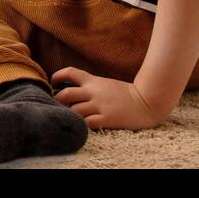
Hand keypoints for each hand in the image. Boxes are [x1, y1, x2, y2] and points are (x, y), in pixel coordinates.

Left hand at [51, 67, 168, 129]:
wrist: (146, 101)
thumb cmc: (125, 94)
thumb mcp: (105, 84)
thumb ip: (90, 86)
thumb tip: (73, 90)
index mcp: (93, 81)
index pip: (70, 72)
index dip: (57, 75)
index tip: (52, 82)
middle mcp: (94, 92)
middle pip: (66, 93)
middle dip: (57, 100)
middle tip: (56, 105)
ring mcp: (99, 106)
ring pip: (74, 110)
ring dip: (70, 114)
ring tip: (71, 117)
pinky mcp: (107, 119)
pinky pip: (87, 123)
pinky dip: (83, 125)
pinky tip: (84, 126)